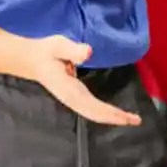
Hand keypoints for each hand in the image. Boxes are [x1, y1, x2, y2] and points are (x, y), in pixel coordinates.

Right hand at [22, 35, 141, 126]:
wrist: (30, 59)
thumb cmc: (46, 52)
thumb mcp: (59, 45)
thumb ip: (73, 49)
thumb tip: (88, 52)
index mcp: (70, 90)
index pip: (93, 106)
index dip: (110, 113)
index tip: (125, 117)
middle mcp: (73, 98)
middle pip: (96, 114)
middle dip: (116, 118)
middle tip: (136, 120)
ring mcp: (74, 99)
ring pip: (95, 113)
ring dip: (112, 117)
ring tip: (131, 119)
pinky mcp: (75, 96)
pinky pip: (93, 108)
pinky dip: (106, 112)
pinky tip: (116, 112)